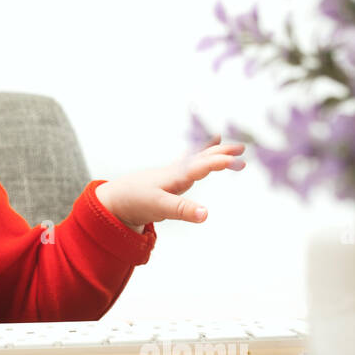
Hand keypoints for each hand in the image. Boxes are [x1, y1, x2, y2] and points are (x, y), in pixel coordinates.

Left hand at [95, 135, 244, 230]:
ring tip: (221, 140)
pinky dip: (196, 157)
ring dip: (210, 151)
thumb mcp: (160, 208)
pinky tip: (197, 156)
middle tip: (241, 148)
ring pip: (195, 159)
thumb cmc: (135, 202)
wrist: (113, 200)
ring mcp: (171, 174)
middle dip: (221, 153)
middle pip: (202, 158)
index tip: (240, 161)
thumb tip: (206, 214)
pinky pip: (186, 165)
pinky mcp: (167, 180)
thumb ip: (183, 210)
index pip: (203, 166)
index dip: (221, 162)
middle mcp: (176, 171)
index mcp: (176, 175)